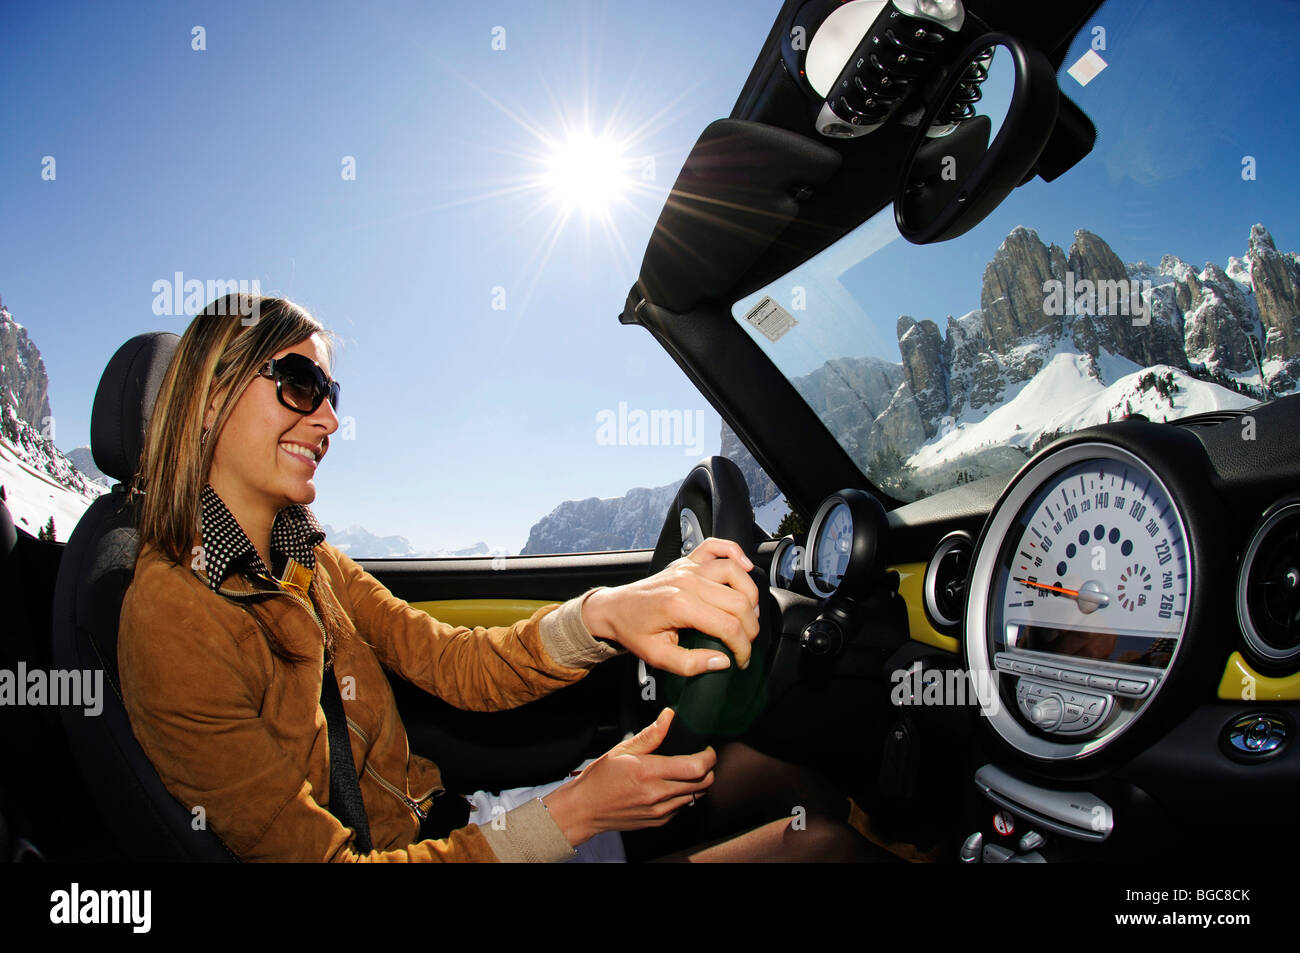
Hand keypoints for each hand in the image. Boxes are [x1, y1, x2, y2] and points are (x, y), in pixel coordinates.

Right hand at [542, 708, 714, 845]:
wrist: (585, 809)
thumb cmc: (600, 779)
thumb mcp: (623, 750)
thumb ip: (650, 735)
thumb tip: (668, 716)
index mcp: (648, 772)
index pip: (696, 767)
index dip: (708, 756)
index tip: (706, 749)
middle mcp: (657, 794)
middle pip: (703, 783)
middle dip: (708, 769)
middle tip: (700, 758)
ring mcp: (659, 811)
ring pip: (696, 796)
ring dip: (697, 783)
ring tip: (685, 772)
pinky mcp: (658, 821)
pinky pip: (682, 808)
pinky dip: (683, 796)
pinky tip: (671, 787)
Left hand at [580, 537, 760, 673]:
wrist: (614, 609)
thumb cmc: (633, 630)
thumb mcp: (657, 657)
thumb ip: (690, 664)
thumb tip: (722, 661)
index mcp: (680, 605)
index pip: (728, 626)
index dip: (742, 647)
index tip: (741, 660)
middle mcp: (687, 581)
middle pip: (739, 601)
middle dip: (750, 627)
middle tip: (745, 643)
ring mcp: (688, 568)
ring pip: (736, 573)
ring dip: (750, 595)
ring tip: (748, 615)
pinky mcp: (688, 561)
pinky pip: (717, 546)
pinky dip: (735, 552)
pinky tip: (745, 567)